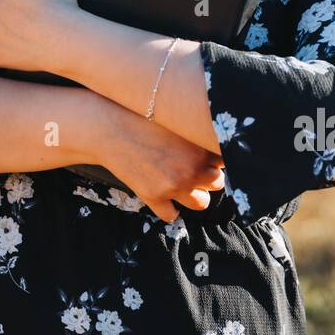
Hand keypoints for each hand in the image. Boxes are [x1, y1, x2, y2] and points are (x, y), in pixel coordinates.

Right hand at [99, 99, 226, 222]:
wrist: (109, 128)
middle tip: (193, 166)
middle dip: (207, 176)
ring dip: (194, 194)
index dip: (217, 159)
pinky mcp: (155, 197)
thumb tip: (218, 151)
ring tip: (181, 182)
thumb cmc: (142, 119)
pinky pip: (172, 215)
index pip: (225, 162)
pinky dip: (169, 207)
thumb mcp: (176, 122)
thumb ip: (198, 136)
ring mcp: (174, 186)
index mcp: (200, 147)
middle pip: (217, 182)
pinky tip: (163, 194)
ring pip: (201, 202)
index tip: (209, 156)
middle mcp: (192, 169)